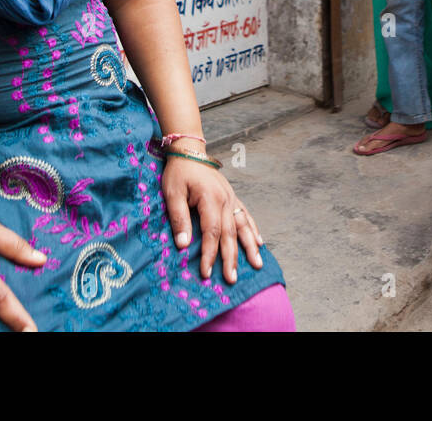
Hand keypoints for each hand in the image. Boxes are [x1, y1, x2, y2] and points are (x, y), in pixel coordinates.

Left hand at [161, 153, 263, 284]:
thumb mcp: (172, 193)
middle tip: (232, 279)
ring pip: (243, 226)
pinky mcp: (232, 196)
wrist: (189, 151)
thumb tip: (183, 244)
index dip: (210, 254)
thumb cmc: (178, 172)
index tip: (207, 273)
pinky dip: (253, 229)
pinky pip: (245, 215)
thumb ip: (179, 218)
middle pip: (230, 233)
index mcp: (210, 199)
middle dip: (231, 258)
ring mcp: (231, 198)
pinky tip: (258, 242)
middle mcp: (225, 200)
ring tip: (257, 264)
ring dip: (249, 247)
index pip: (212, 233)